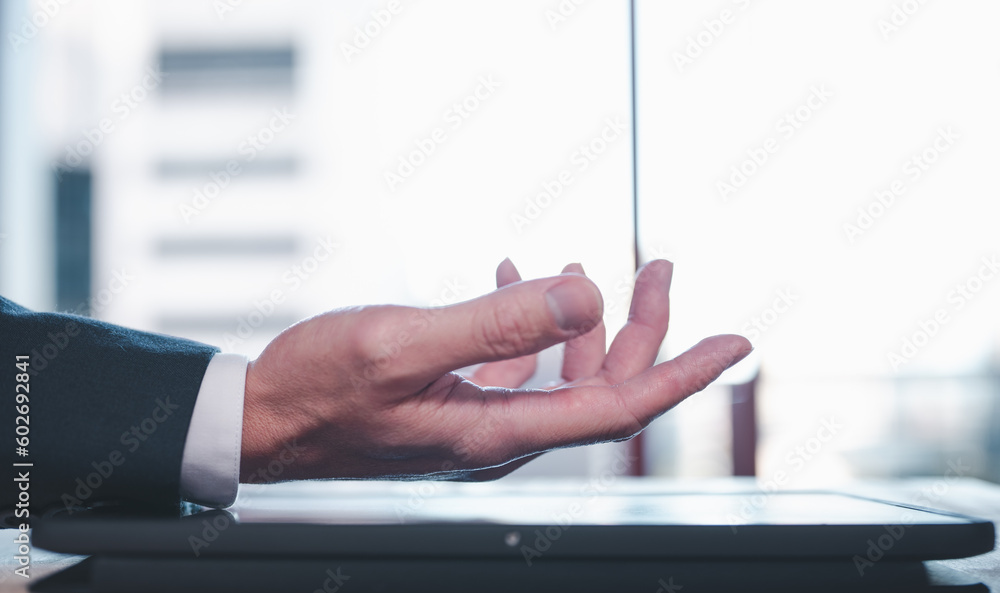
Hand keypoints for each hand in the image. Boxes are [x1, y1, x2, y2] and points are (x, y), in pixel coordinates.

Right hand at [239, 259, 750, 481]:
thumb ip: (497, 322)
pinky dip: (528, 323)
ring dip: (586, 321)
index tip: (738, 341)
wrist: (261, 421)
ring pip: (562, 373)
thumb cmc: (318, 389)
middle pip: (600, 386)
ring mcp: (479, 420)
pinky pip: (515, 365)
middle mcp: (501, 435)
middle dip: (643, 328)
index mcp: (498, 433)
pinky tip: (514, 277)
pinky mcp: (455, 404)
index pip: (618, 408)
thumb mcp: (403, 344)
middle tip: (663, 267)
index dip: (683, 373)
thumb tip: (586, 295)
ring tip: (588, 264)